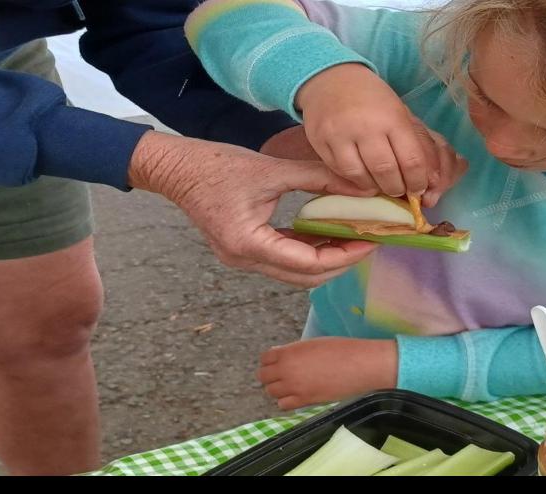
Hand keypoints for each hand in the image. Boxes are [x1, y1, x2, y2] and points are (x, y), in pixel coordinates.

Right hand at [128, 131, 378, 286]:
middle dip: (341, 262)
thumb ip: (318, 178)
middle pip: (306, 277)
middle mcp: (245, 260)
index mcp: (250, 244)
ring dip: (325, 259)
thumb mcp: (272, 169)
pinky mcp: (243, 251)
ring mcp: (242, 260)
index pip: (310, 264)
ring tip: (353, 237)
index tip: (371, 239)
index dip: (346, 255)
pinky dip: (307, 250)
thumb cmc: (216, 164)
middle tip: (369, 240)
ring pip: (295, 273)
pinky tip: (326, 233)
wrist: (174, 167)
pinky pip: (282, 260)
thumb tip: (360, 186)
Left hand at [258, 337, 397, 409]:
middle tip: (283, 376)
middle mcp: (287, 369)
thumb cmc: (342, 349)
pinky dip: (286, 402)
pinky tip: (297, 397)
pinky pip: (283, 405)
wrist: (360, 365)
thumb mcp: (314, 344)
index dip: (270, 361)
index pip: (265, 358)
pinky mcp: (304, 400)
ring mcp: (294, 386)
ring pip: (271, 392)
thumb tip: (283, 356)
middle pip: (263, 376)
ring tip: (291, 387)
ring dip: (278, 389)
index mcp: (289, 352)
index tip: (279, 363)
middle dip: (271, 375)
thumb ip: (295, 351)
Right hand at [295, 64, 467, 204]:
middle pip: (386, 172)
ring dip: (374, 187)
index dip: (418, 182)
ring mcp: (340, 134)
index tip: (418, 189)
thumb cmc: (374, 100)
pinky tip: (362, 177)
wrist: (332, 79)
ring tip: (380, 185)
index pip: (411, 161)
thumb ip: (418, 146)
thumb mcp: (401, 115)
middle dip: (397, 188)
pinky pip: (339, 171)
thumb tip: (434, 181)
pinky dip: (354, 180)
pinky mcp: (319, 140)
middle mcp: (366, 126)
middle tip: (399, 190)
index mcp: (393, 118)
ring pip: (361, 176)